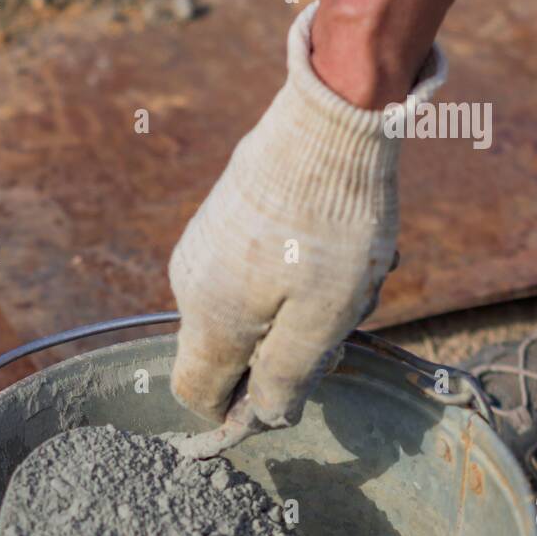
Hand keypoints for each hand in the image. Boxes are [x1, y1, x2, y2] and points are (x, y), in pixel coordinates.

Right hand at [168, 0, 446, 428]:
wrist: (332, 116)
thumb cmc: (333, 225)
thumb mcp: (322, 319)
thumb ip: (287, 379)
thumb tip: (265, 419)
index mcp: (211, 320)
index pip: (196, 396)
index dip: (235, 412)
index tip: (283, 396)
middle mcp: (191, 286)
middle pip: (226, 355)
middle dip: (279, 356)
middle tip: (336, 328)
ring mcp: (202, 248)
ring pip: (243, 314)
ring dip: (294, 314)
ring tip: (345, 280)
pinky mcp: (221, 219)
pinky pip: (249, 273)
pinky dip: (291, 277)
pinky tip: (331, 250)